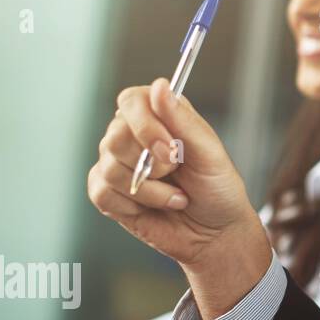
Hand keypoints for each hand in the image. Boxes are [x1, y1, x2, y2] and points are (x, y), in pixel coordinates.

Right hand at [87, 78, 270, 317]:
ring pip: (110, 167)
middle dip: (151, 163)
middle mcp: (133, 135)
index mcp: (160, 116)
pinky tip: (157, 207)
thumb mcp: (210, 153)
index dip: (145, 124)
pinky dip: (135, 205)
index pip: (131, 101)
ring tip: (176, 196)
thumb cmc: (217, 188)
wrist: (214, 233)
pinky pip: (102, 192)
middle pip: (115, 136)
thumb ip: (183, 119)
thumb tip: (160, 85)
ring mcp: (117, 163)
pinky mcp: (106, 192)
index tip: (171, 148)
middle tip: (178, 173)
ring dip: (151, 190)